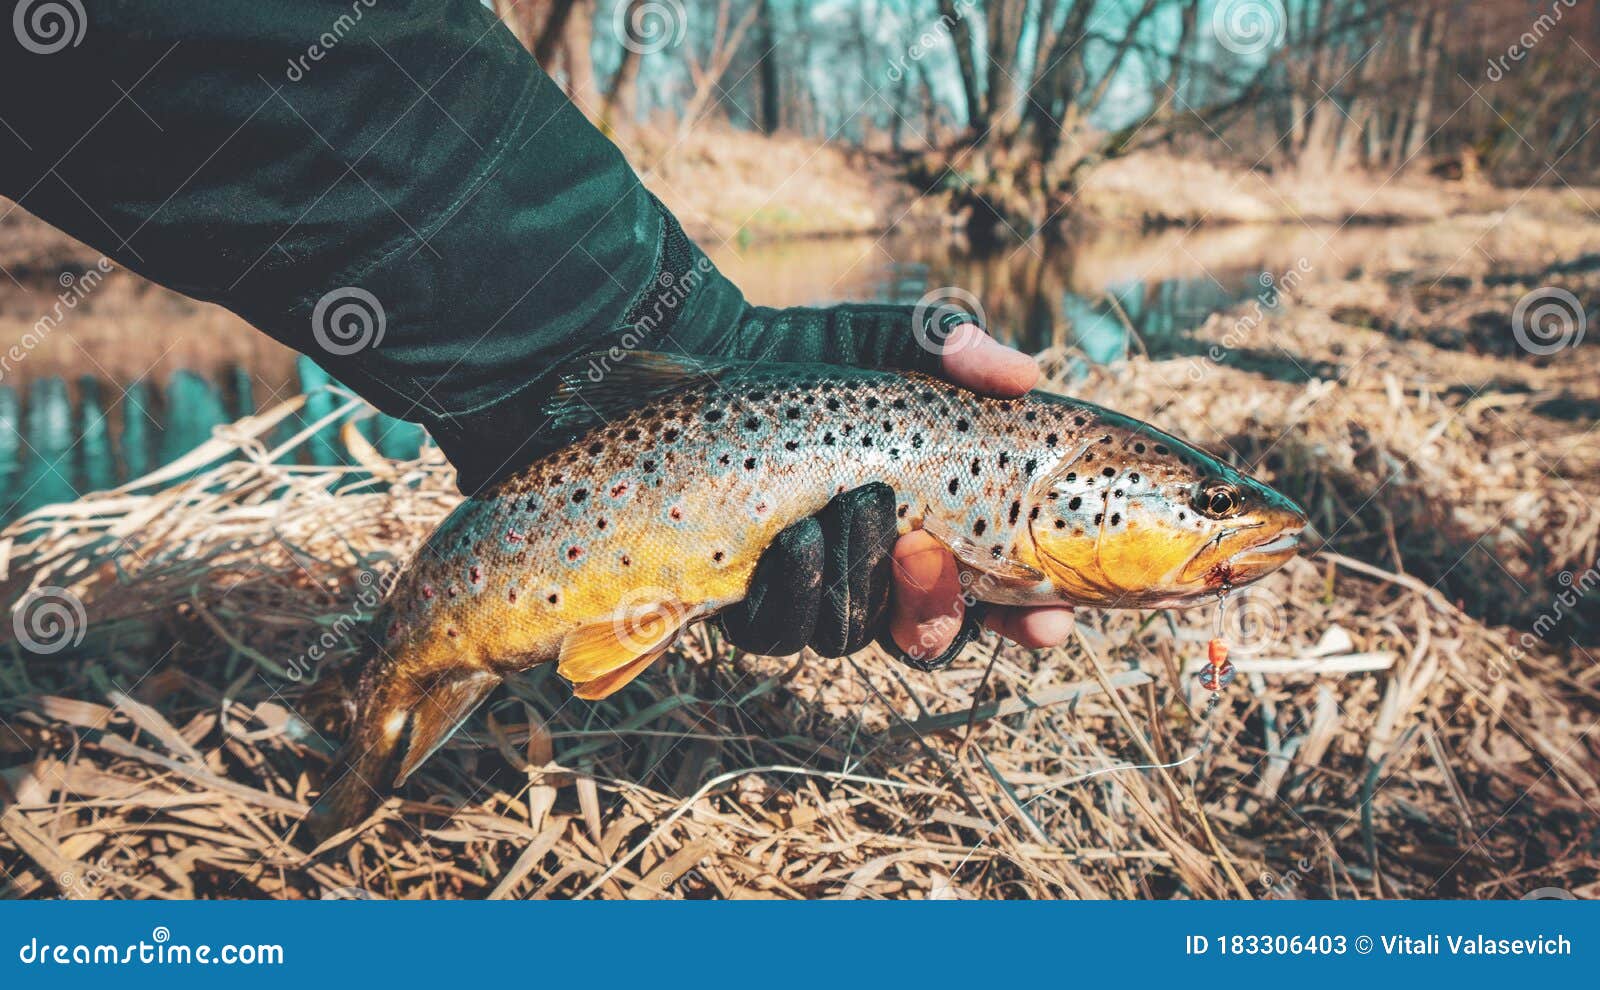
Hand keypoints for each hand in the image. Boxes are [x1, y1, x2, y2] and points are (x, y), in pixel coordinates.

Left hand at [718, 323, 1073, 667]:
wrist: (708, 354)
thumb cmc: (813, 351)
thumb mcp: (892, 340)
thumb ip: (955, 350)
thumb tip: (1022, 374)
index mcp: (933, 528)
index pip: (995, 600)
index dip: (1028, 622)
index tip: (1049, 625)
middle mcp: (876, 573)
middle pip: (926, 637)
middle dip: (934, 608)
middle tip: (926, 549)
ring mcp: (813, 591)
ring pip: (852, 633)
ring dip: (860, 579)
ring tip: (857, 505)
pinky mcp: (747, 599)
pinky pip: (779, 628)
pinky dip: (794, 590)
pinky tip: (796, 536)